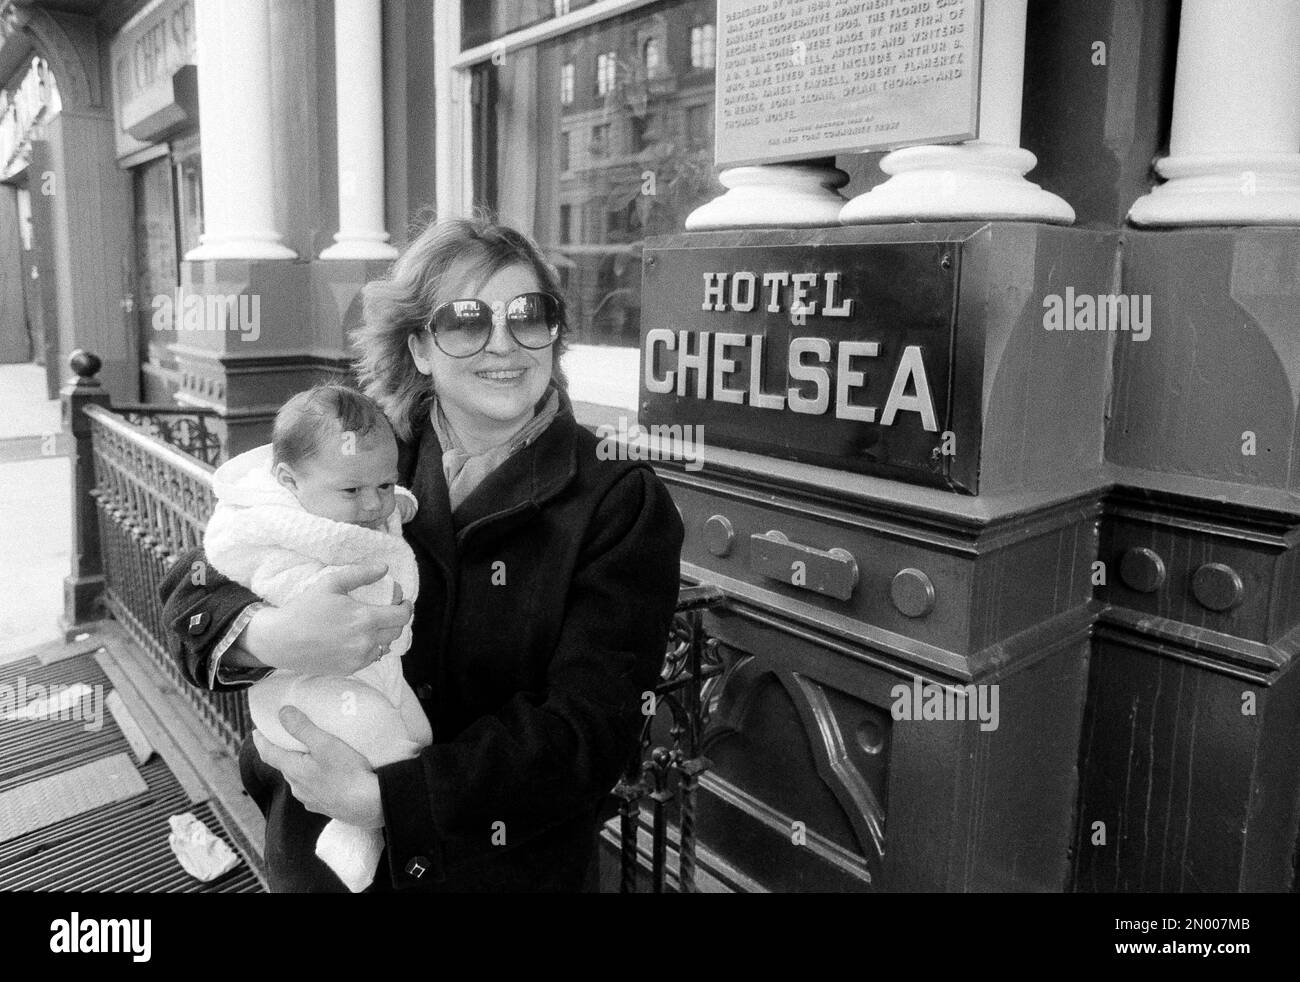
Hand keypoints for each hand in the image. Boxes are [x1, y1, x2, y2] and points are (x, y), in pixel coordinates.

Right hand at [242, 563, 410, 674]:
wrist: (281, 640)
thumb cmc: (304, 609)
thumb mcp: (331, 583)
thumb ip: (360, 574)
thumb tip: (384, 568)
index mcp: (365, 619)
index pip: (402, 616)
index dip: (406, 607)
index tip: (402, 602)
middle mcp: (366, 642)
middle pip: (396, 632)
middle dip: (397, 620)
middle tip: (389, 611)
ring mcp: (358, 658)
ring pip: (385, 647)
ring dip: (385, 636)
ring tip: (374, 626)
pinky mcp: (349, 669)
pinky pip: (370, 658)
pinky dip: (371, 649)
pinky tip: (359, 639)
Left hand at [252, 706, 384, 828]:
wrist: (371, 805)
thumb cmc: (348, 772)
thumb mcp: (325, 743)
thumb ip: (302, 727)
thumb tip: (282, 713)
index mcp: (293, 770)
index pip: (269, 754)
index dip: (261, 741)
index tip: (257, 731)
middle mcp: (297, 788)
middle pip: (285, 766)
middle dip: (284, 752)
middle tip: (290, 738)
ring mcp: (311, 800)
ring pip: (300, 779)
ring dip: (301, 766)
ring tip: (312, 755)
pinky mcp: (326, 808)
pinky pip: (314, 790)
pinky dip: (315, 779)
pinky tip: (327, 776)